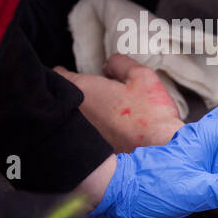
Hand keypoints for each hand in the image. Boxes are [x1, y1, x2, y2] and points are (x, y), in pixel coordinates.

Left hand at [55, 52, 185, 152]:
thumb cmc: (150, 116)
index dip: (62, 73)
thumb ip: (121, 64)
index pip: (57, 76)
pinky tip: (108, 130)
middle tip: (86, 91)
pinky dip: (91, 131)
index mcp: (83, 90)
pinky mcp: (91, 150)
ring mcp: (81, 134)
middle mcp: (76, 112)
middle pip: (64, 99)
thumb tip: (109, 65)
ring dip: (83, 113)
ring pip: (74, 118)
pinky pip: (84, 135)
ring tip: (100, 111)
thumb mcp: (142, 77)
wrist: (159, 153)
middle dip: (72, 94)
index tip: (66, 72)